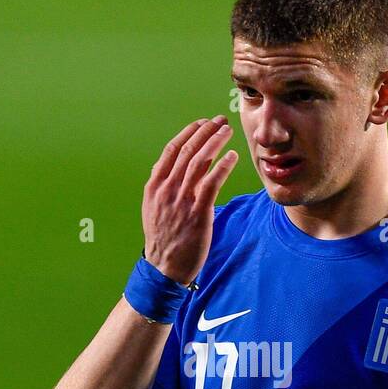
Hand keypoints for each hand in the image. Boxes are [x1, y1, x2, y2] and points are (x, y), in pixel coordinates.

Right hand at [142, 115, 238, 284]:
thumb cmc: (163, 239)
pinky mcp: (198, 212)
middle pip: (188, 150)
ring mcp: (182, 200)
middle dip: (206, 131)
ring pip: (200, 161)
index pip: (172, 149)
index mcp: (155, 185)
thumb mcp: (154, 208)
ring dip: (216, 142)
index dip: (189, 133)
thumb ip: (164, 188)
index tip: (202, 123)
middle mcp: (167, 188)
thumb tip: (176, 171)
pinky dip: (223, 166)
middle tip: (220, 121)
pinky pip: (212, 182)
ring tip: (228, 131)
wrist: (164, 267)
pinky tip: (232, 156)